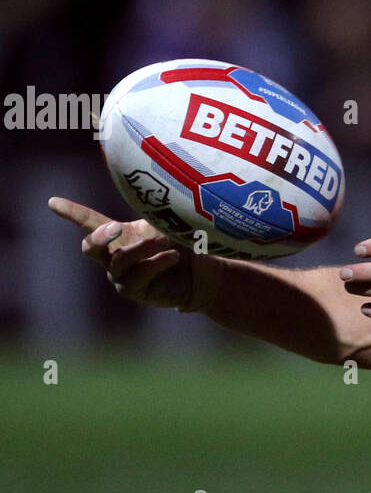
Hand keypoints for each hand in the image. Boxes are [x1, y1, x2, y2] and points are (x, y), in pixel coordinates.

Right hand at [48, 196, 196, 309]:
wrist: (195, 274)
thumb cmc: (178, 243)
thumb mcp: (166, 225)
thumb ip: (156, 217)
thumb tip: (157, 209)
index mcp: (116, 235)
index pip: (89, 221)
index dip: (71, 212)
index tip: (52, 202)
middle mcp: (112, 256)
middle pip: (90, 248)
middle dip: (99, 237)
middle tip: (116, 228)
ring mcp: (120, 275)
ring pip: (121, 260)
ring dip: (142, 248)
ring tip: (160, 239)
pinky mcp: (133, 290)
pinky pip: (139, 275)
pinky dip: (157, 262)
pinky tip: (173, 255)